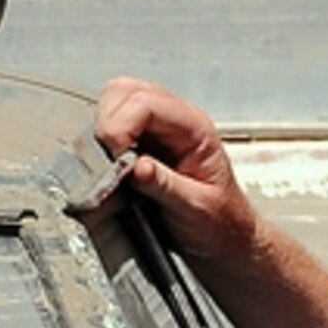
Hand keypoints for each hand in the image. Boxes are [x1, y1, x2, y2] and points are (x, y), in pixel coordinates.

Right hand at [94, 76, 261, 263]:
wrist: (225, 238)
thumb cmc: (219, 222)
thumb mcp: (196, 209)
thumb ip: (166, 186)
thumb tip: (136, 167)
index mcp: (195, 128)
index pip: (146, 102)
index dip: (121, 125)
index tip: (115, 158)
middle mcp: (175, 120)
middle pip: (126, 90)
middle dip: (108, 121)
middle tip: (107, 159)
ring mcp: (157, 128)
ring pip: (115, 100)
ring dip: (104, 127)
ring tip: (108, 162)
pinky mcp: (141, 142)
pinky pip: (113, 123)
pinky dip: (102, 138)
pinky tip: (110, 163)